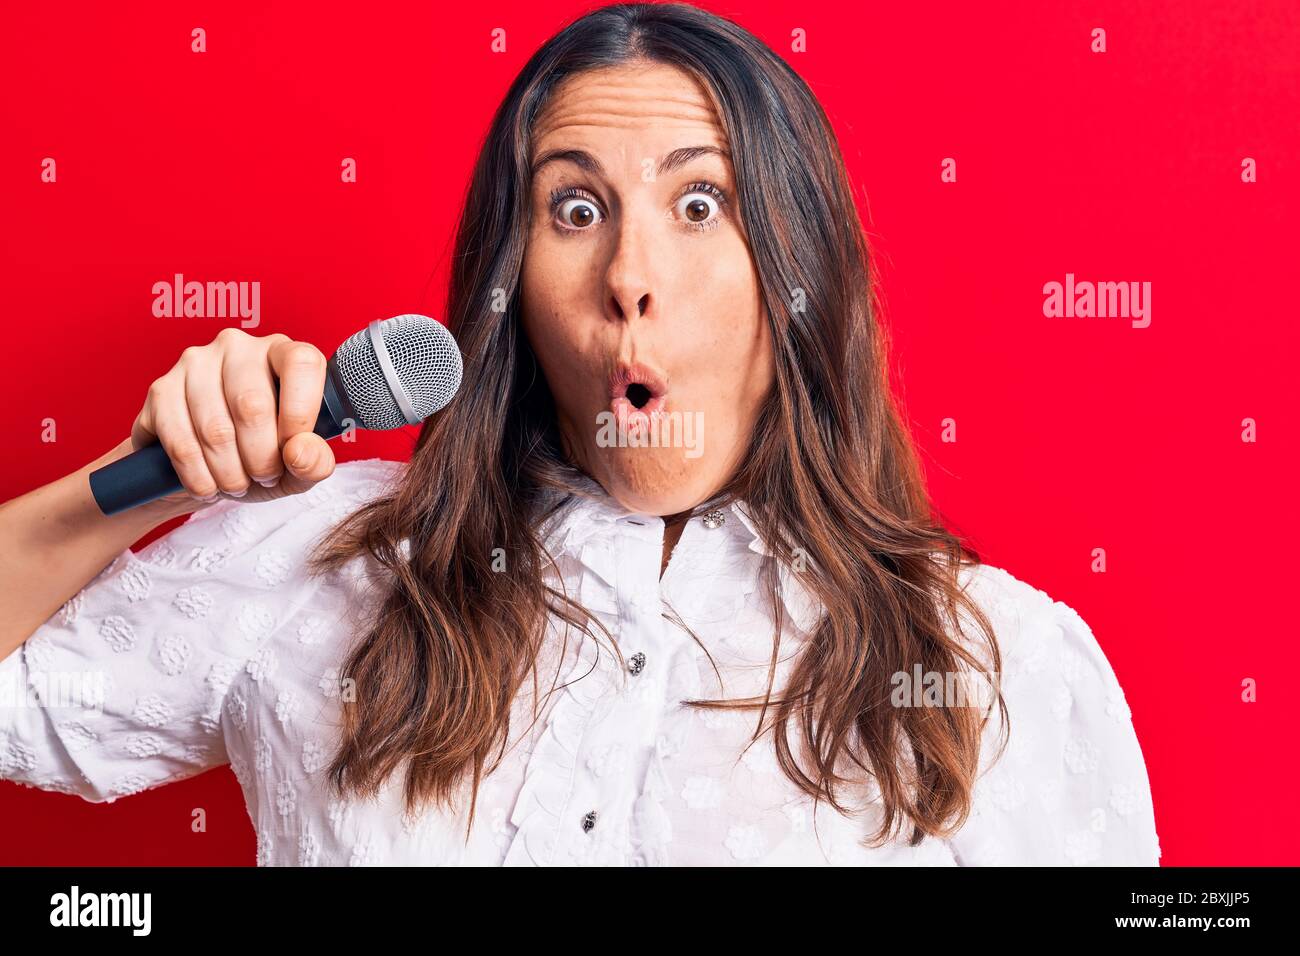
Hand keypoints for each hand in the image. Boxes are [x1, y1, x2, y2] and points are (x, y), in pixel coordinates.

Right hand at [129, 327, 335, 510]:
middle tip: (263, 477)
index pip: (301, 363)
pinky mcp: (161, 389)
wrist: (206, 468)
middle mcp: (238, 347)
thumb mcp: (300, 467)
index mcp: (283, 352)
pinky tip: (208, 484)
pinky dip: (199, 477)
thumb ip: (315, 461)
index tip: (293, 451)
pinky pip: (181, 442)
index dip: (301, 414)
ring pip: (215, 430)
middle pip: (253, 406)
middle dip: (261, 459)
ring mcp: (195, 363)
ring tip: (238, 483)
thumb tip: (300, 451)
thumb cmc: (263, 455)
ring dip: (229, 473)